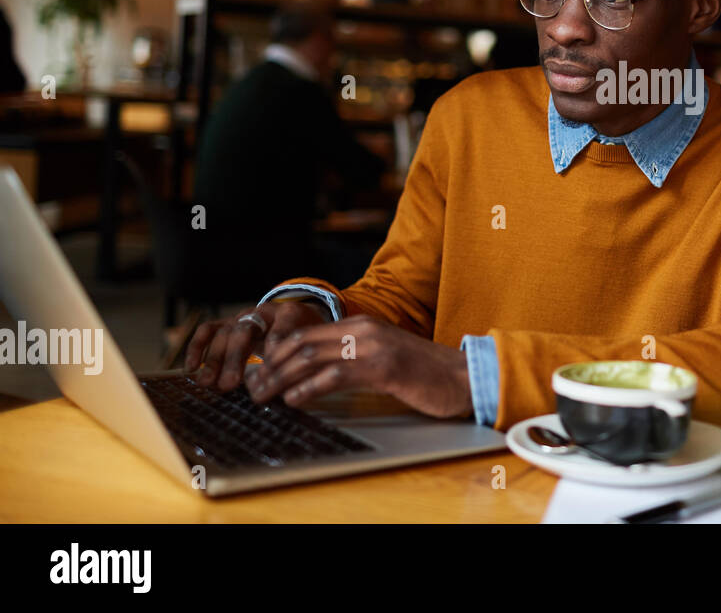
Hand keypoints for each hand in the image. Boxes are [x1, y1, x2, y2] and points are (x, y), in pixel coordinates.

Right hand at [183, 301, 329, 391]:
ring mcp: (243, 317)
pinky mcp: (228, 323)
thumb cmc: (303, 335)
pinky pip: (208, 330)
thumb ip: (301, 355)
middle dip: (235, 359)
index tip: (272, 362)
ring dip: (214, 360)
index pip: (283, 324)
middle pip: (245, 332)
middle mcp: (262, 312)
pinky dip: (197, 347)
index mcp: (290, 313)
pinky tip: (191, 367)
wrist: (297, 318)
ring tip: (209, 384)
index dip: (277, 342)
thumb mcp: (311, 342)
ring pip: (225, 333)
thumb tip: (285, 383)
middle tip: (230, 385)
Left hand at [246, 315, 472, 418]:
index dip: (275, 353)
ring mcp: (373, 346)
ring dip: (280, 379)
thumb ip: (352, 359)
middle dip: (270, 367)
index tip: (260, 373)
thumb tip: (312, 376)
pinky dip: (308, 388)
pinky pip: (335, 375)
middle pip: (301, 343)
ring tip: (264, 397)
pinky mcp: (383, 367)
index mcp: (361, 324)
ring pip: (311, 357)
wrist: (464, 375)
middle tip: (253, 388)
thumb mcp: (382, 358)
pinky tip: (294, 400)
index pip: (305, 332)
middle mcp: (364, 329)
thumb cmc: (424, 374)